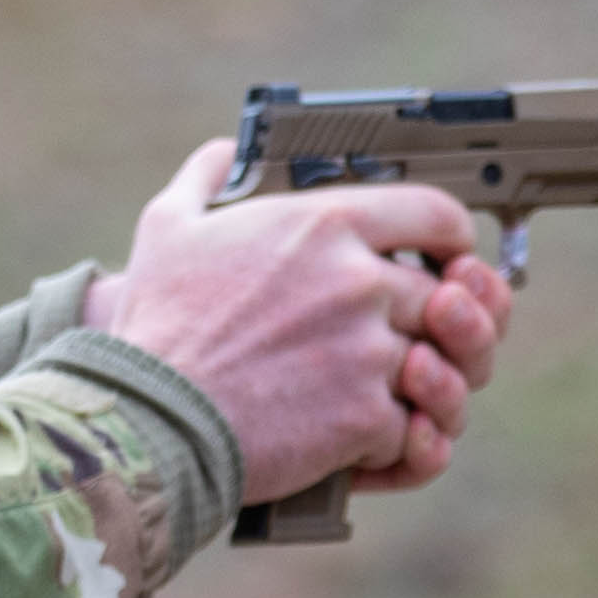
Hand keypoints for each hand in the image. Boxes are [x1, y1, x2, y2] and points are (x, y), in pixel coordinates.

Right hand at [98, 140, 522, 509]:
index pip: (438, 214)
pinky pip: (414, 430)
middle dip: (441, 322)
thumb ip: (206, 178)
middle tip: (417, 339)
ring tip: (404, 395)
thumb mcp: (168, 227)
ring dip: (431, 385)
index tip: (447, 258)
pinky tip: (365, 441)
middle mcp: (359, 282)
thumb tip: (225, 155)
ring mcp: (368, 352)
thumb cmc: (154, 327)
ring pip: (444, 366)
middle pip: (448, 296)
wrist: (144, 421)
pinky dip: (395, 442)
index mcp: (325, 224)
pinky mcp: (365, 418)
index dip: (453, 239)